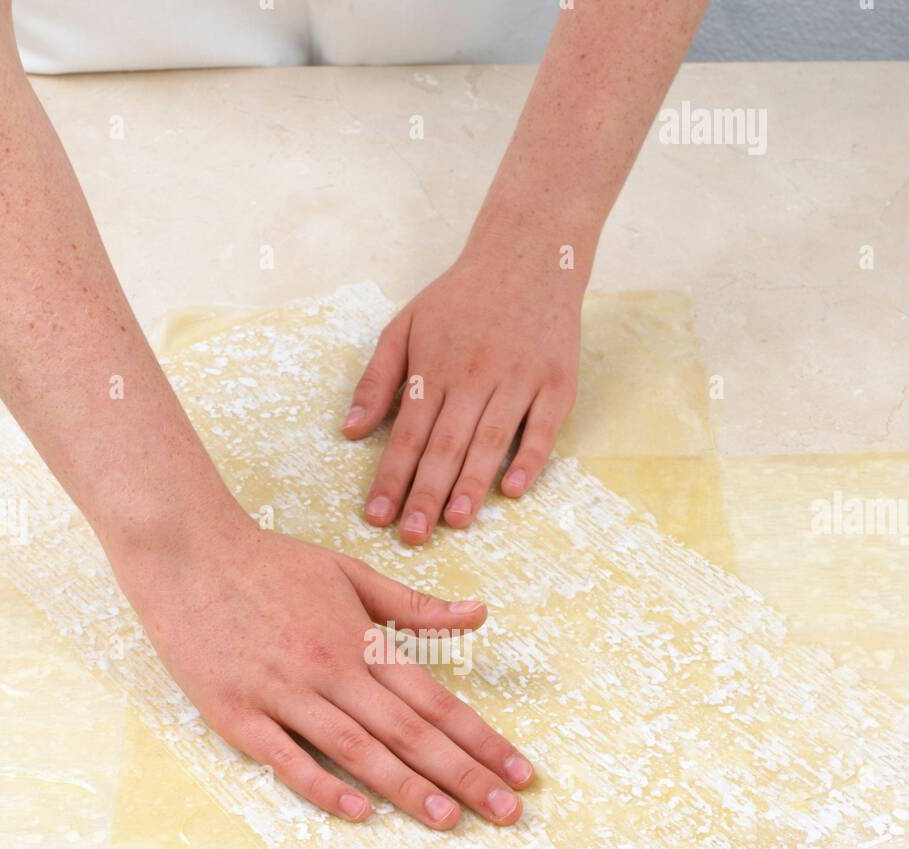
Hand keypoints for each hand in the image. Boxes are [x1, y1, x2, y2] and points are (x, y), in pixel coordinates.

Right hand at [112, 517, 533, 828]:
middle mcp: (329, 669)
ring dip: (405, 787)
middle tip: (507, 813)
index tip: (521, 773)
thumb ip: (413, 605)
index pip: (435, 700)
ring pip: (356, 748)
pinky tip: (357, 812)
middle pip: (408, 732)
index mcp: (360, 640)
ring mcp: (283, 693)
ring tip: (448, 821)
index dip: (482, 740)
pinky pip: (284, 757)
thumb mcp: (349, 573)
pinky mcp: (236, 713)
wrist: (185, 551)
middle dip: (463, 775)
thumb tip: (480, 613)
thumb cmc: (269, 563)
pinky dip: (320, 785)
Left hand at [343, 250, 580, 542]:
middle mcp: (474, 375)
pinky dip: (528, 459)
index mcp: (434, 367)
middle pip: (445, 444)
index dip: (391, 477)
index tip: (377, 516)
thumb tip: (351, 431)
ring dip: (471, 484)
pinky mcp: (557, 382)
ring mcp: (519, 379)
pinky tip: (512, 491)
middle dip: (426, 493)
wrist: (529, 253)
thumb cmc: (461, 297)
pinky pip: (541, 428)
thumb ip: (377, 379)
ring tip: (454, 522)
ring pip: (490, 440)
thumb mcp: (405, 326)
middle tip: (412, 535)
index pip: (408, 433)